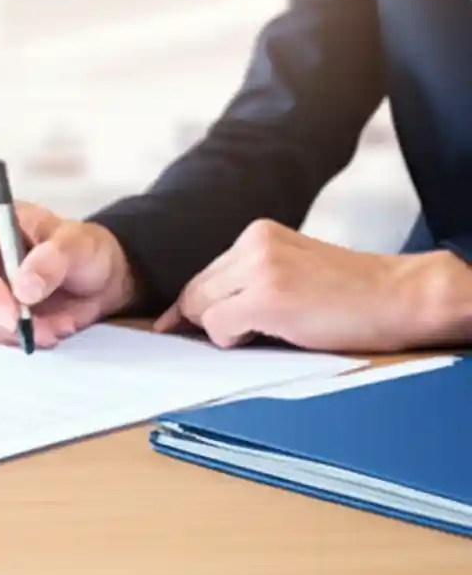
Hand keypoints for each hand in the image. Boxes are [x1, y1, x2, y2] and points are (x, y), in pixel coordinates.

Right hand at [0, 202, 138, 347]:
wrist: (98, 277)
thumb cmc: (84, 249)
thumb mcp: (78, 245)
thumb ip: (53, 260)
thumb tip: (23, 288)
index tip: (11, 312)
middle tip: (32, 331)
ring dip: (15, 332)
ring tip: (54, 328)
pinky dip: (22, 339)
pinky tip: (50, 331)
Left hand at [154, 219, 471, 351]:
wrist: (402, 295)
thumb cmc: (350, 294)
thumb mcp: (292, 268)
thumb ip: (248, 279)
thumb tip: (193, 311)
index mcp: (258, 234)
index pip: (203, 274)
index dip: (192, 306)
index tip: (172, 325)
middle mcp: (253, 244)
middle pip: (195, 292)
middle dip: (205, 320)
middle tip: (241, 335)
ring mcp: (259, 269)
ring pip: (201, 309)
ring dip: (225, 330)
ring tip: (273, 328)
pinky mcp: (267, 297)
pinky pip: (218, 326)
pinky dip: (234, 340)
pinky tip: (275, 333)